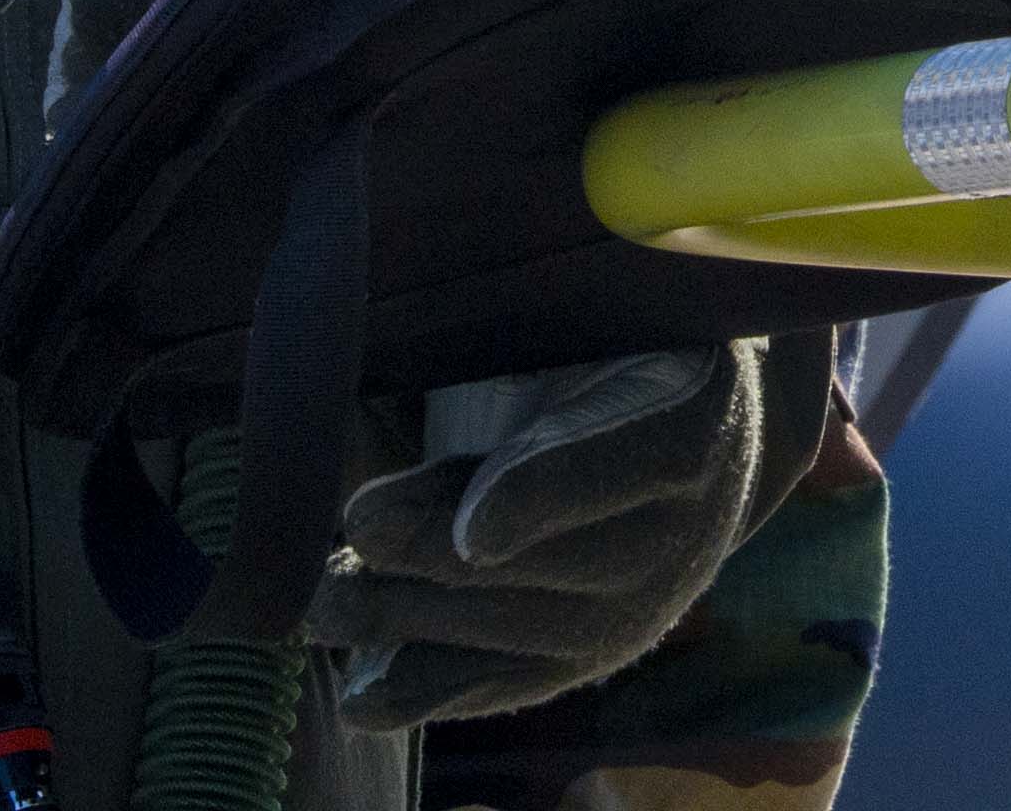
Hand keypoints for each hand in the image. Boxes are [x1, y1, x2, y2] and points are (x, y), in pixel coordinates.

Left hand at [309, 338, 815, 728]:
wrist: (685, 435)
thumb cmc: (601, 342)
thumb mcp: (573, 311)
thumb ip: (489, 324)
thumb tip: (359, 357)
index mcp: (685, 412)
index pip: (622, 461)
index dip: (548, 496)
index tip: (474, 531)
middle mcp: (681, 527)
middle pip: (553, 560)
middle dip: (442, 551)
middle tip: (354, 529)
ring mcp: (639, 609)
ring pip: (518, 633)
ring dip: (413, 620)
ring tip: (325, 599)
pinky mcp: (585, 661)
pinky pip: (505, 686)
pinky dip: (427, 693)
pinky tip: (359, 698)